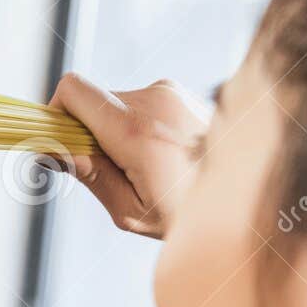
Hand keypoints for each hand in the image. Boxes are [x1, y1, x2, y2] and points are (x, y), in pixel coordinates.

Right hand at [49, 74, 210, 237]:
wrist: (252, 200)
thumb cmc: (191, 216)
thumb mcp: (132, 212)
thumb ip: (91, 176)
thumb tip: (55, 149)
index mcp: (137, 130)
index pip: (73, 90)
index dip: (54, 114)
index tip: (61, 144)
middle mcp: (154, 99)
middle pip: (92, 102)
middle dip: (90, 135)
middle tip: (116, 174)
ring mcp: (171, 92)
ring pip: (116, 105)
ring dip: (118, 134)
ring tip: (149, 169)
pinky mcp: (181, 92)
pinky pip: (139, 104)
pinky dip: (139, 128)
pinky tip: (165, 158)